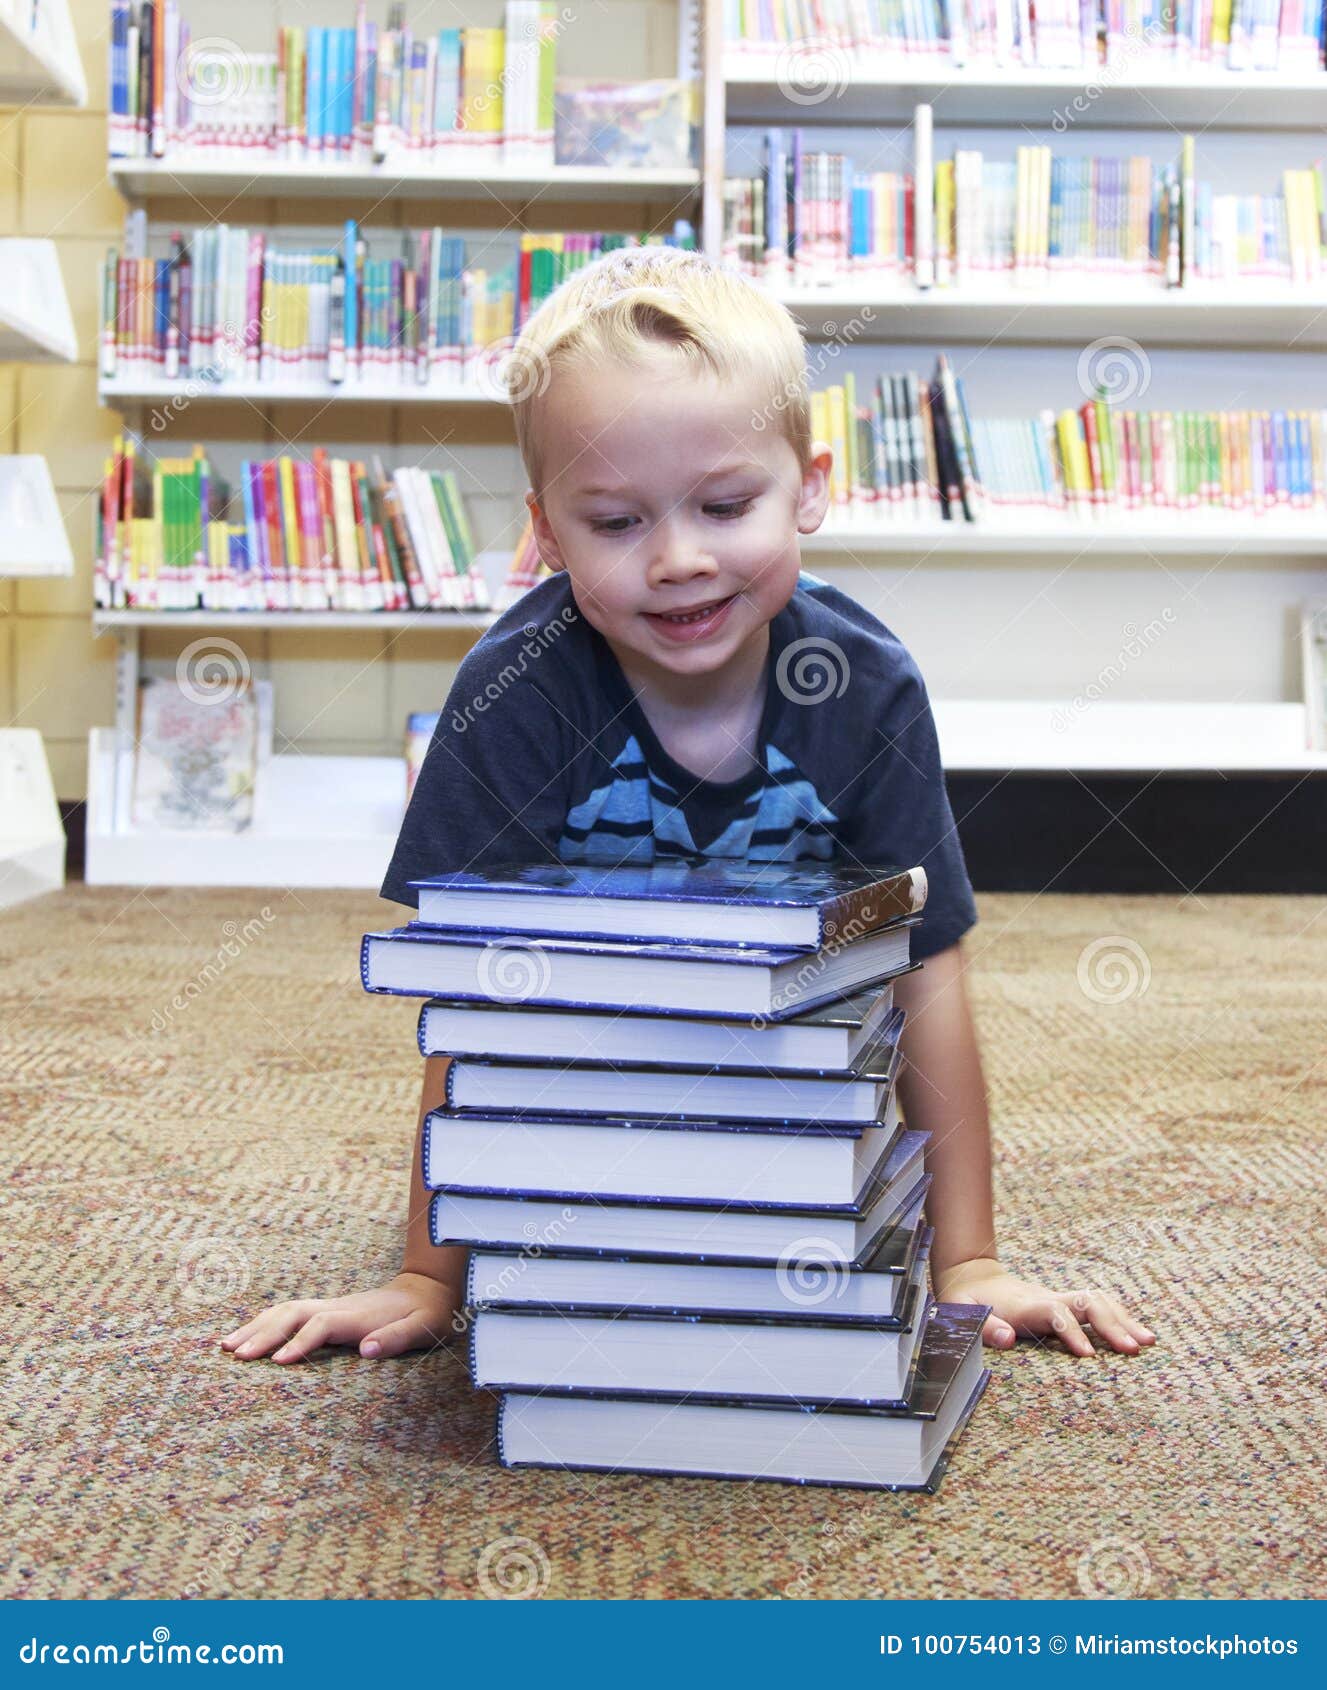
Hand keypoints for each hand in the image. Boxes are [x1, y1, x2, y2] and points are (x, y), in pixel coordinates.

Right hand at [219, 1271, 460, 1363]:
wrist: (428, 1287)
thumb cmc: (427, 1314)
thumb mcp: (423, 1328)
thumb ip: (397, 1338)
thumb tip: (367, 1351)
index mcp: (359, 1316)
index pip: (322, 1326)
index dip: (300, 1342)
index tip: (276, 1363)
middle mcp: (339, 1307)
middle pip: (293, 1314)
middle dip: (262, 1333)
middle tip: (233, 1355)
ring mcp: (330, 1306)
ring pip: (286, 1310)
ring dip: (256, 1325)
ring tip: (225, 1345)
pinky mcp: (326, 1310)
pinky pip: (289, 1313)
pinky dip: (264, 1321)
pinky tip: (247, 1335)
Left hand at [936, 1257, 1155, 1356]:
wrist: (972, 1276)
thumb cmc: (965, 1301)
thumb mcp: (960, 1312)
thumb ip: (982, 1325)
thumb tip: (1009, 1338)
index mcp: (1024, 1305)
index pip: (1056, 1313)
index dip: (1073, 1332)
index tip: (1089, 1356)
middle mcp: (1046, 1298)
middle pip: (1087, 1302)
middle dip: (1112, 1324)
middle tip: (1135, 1349)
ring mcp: (1058, 1299)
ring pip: (1097, 1301)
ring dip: (1123, 1319)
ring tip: (1149, 1342)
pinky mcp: (1064, 1304)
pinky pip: (1097, 1305)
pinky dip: (1120, 1316)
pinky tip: (1138, 1334)